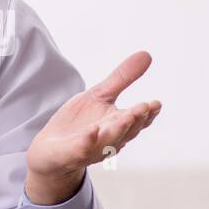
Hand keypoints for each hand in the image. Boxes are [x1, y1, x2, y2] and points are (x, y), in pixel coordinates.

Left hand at [24, 51, 160, 203]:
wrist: (51, 150)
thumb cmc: (80, 123)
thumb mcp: (99, 95)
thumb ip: (122, 78)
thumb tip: (147, 54)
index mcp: (118, 124)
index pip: (137, 120)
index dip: (147, 113)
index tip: (156, 103)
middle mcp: (109, 139)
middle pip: (126, 131)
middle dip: (135, 119)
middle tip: (144, 108)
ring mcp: (91, 148)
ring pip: (107, 141)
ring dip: (117, 130)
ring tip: (126, 118)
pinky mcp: (71, 153)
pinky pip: (80, 149)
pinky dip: (87, 142)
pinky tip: (91, 132)